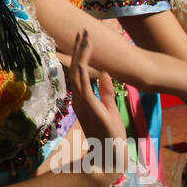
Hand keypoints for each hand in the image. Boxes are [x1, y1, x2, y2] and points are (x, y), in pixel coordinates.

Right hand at [66, 33, 126, 184]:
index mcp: (84, 98)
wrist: (109, 154)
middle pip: (76, 69)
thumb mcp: (110, 109)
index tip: (84, 40)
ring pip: (78, 73)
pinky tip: (86, 57)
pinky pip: (84, 84)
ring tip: (85, 38)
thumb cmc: (110, 135)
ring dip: (81, 55)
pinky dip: (84, 68)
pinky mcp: (89, 106)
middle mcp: (79, 98)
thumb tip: (106, 74)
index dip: (81, 55)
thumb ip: (106, 92)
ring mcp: (82, 102)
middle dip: (79, 50)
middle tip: (82, 32)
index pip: (81, 73)